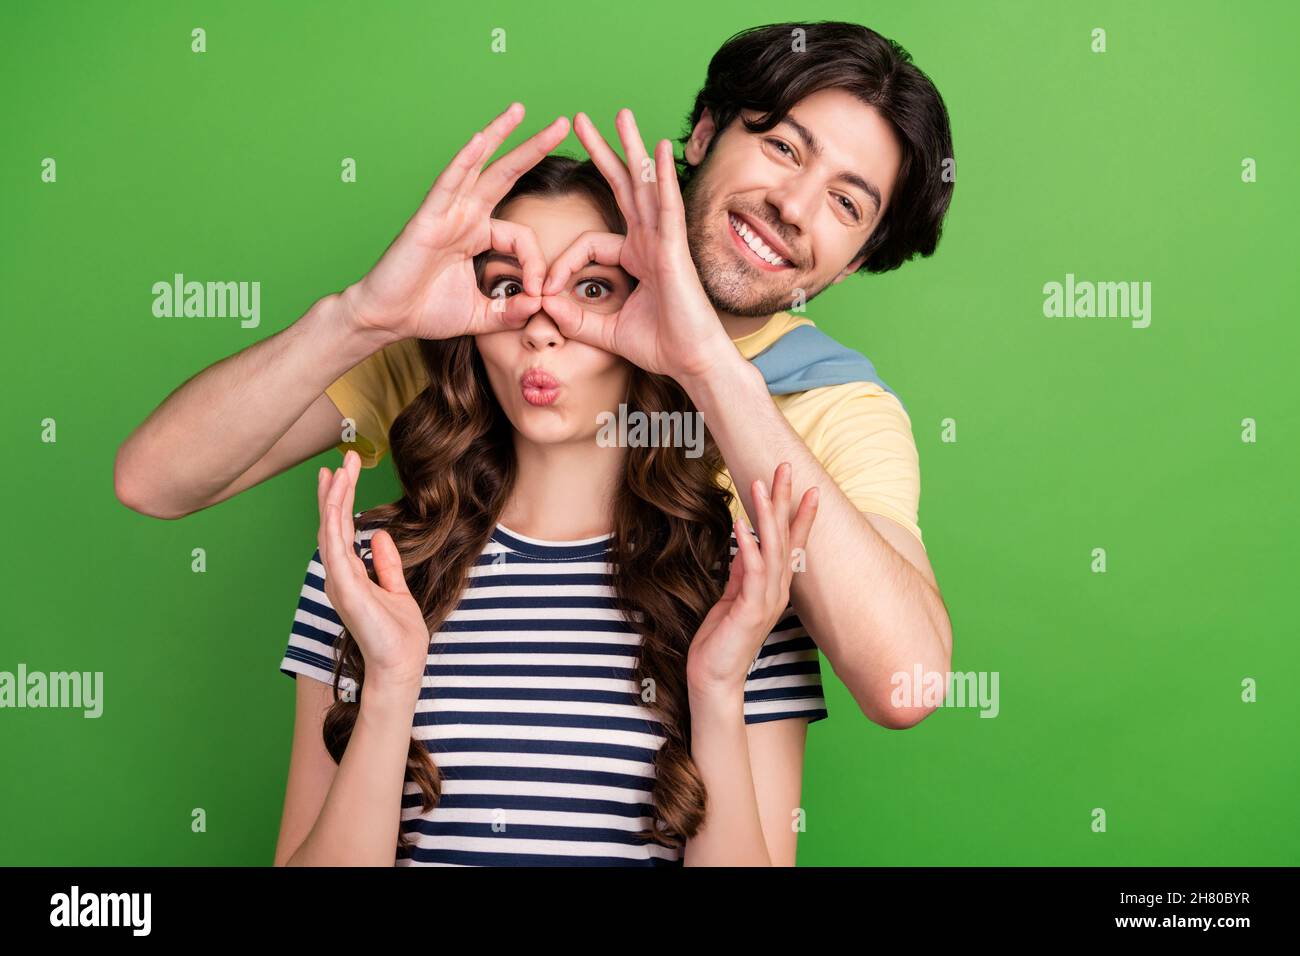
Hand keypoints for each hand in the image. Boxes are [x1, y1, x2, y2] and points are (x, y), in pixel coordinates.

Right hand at [316, 450, 428, 690]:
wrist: (401, 665)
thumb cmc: (398, 635)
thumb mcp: (396, 590)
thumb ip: (386, 564)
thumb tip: (379, 536)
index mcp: (349, 577)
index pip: (339, 532)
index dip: (337, 501)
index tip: (340, 474)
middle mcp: (338, 577)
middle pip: (329, 526)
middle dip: (334, 491)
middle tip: (342, 459)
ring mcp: (339, 582)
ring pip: (329, 531)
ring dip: (334, 498)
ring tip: (340, 469)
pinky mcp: (346, 588)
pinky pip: (335, 547)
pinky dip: (335, 520)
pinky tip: (337, 498)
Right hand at [341, 103, 566, 341]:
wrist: (387, 319)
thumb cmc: (426, 311)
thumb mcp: (482, 315)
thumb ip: (510, 311)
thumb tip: (539, 306)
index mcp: (478, 235)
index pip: (522, 236)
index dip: (536, 263)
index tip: (538, 293)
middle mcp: (464, 217)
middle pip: (505, 174)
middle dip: (533, 148)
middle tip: (561, 123)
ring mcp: (446, 213)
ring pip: (477, 166)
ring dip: (498, 135)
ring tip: (519, 110)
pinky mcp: (427, 219)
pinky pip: (447, 184)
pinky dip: (463, 161)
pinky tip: (478, 139)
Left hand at [539, 109, 735, 380]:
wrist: (693, 363)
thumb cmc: (662, 347)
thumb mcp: (607, 332)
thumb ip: (576, 319)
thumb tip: (545, 307)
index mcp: (636, 257)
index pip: (589, 243)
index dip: (561, 265)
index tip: (543, 291)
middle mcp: (650, 242)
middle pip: (623, 187)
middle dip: (603, 152)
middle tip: (581, 119)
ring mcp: (664, 242)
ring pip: (644, 186)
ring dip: (632, 148)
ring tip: (621, 114)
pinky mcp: (675, 250)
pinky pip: (666, 207)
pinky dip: (661, 179)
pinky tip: (658, 149)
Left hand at [686, 463, 818, 694]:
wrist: (714, 677)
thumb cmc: (722, 639)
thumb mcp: (733, 596)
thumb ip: (742, 571)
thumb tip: (745, 542)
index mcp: (775, 588)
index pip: (792, 544)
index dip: (800, 515)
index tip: (807, 487)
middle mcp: (778, 592)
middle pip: (786, 538)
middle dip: (786, 501)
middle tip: (786, 467)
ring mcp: (767, 602)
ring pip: (772, 550)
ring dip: (766, 516)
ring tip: (759, 485)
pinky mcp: (750, 612)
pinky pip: (753, 573)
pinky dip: (748, 547)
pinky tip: (740, 524)